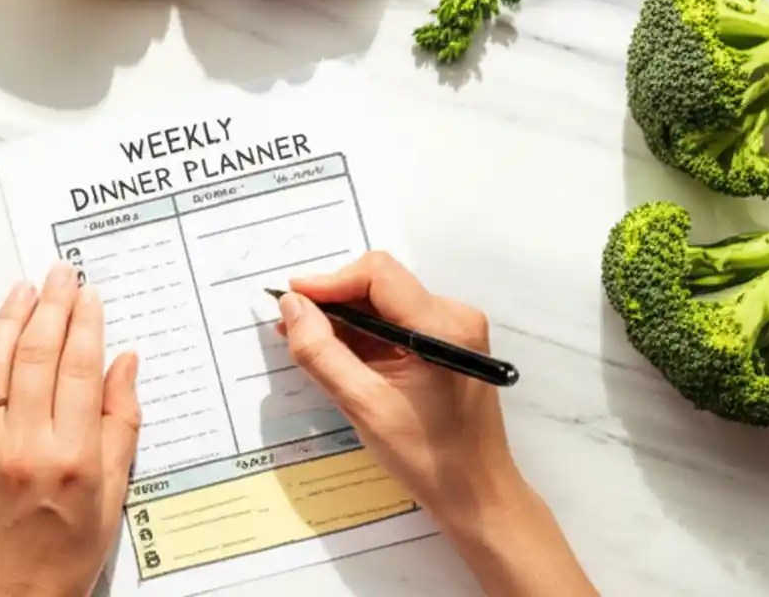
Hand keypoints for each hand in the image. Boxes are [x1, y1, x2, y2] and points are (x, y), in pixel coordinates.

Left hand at [0, 263, 141, 596]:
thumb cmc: (70, 551)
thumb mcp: (115, 494)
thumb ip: (122, 424)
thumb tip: (125, 361)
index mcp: (75, 456)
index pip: (79, 367)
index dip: (85, 322)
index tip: (89, 292)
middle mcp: (26, 447)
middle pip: (36, 355)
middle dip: (50, 305)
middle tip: (59, 273)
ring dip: (7, 317)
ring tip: (23, 288)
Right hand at [276, 251, 518, 524]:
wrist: (476, 494)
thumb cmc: (427, 456)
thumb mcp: (363, 405)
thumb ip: (322, 352)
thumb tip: (292, 307)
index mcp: (442, 327)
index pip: (378, 275)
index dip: (330, 282)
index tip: (292, 300)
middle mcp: (454, 317)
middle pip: (381, 286)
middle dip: (334, 301)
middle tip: (291, 324)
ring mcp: (454, 331)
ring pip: (386, 305)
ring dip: (346, 320)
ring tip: (306, 340)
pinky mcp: (448, 347)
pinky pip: (398, 325)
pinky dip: (365, 336)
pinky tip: (337, 354)